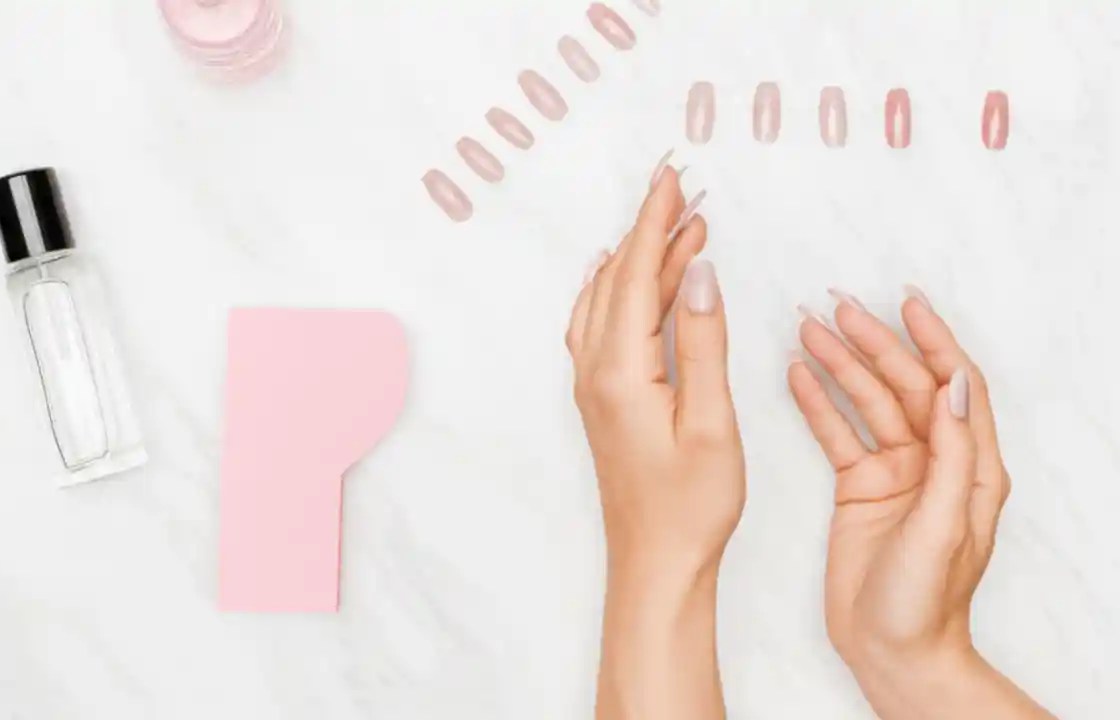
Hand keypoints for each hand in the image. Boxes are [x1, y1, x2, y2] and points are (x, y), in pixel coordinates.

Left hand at [567, 158, 741, 719]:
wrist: (654, 562)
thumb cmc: (690, 504)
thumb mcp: (711, 421)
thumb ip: (704, 343)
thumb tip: (700, 273)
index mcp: (620, 370)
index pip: (636, 275)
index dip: (654, 222)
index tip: (670, 177)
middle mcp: (595, 371)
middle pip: (618, 279)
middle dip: (649, 231)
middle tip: (681, 190)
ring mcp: (594, 386)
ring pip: (609, 301)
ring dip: (641, 260)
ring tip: (680, 227)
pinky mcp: (603, 400)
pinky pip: (605, 326)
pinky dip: (624, 292)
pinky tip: (634, 281)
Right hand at [788, 288, 1050, 718]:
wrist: (891, 651)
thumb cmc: (924, 602)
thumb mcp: (943, 527)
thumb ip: (949, 455)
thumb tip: (952, 385)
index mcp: (968, 467)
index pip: (953, 385)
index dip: (933, 340)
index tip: (906, 302)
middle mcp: (933, 462)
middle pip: (902, 385)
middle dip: (871, 343)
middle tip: (836, 307)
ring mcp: (894, 473)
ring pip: (865, 402)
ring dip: (838, 365)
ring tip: (807, 328)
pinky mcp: (858, 487)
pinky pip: (837, 433)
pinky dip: (816, 402)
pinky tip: (798, 374)